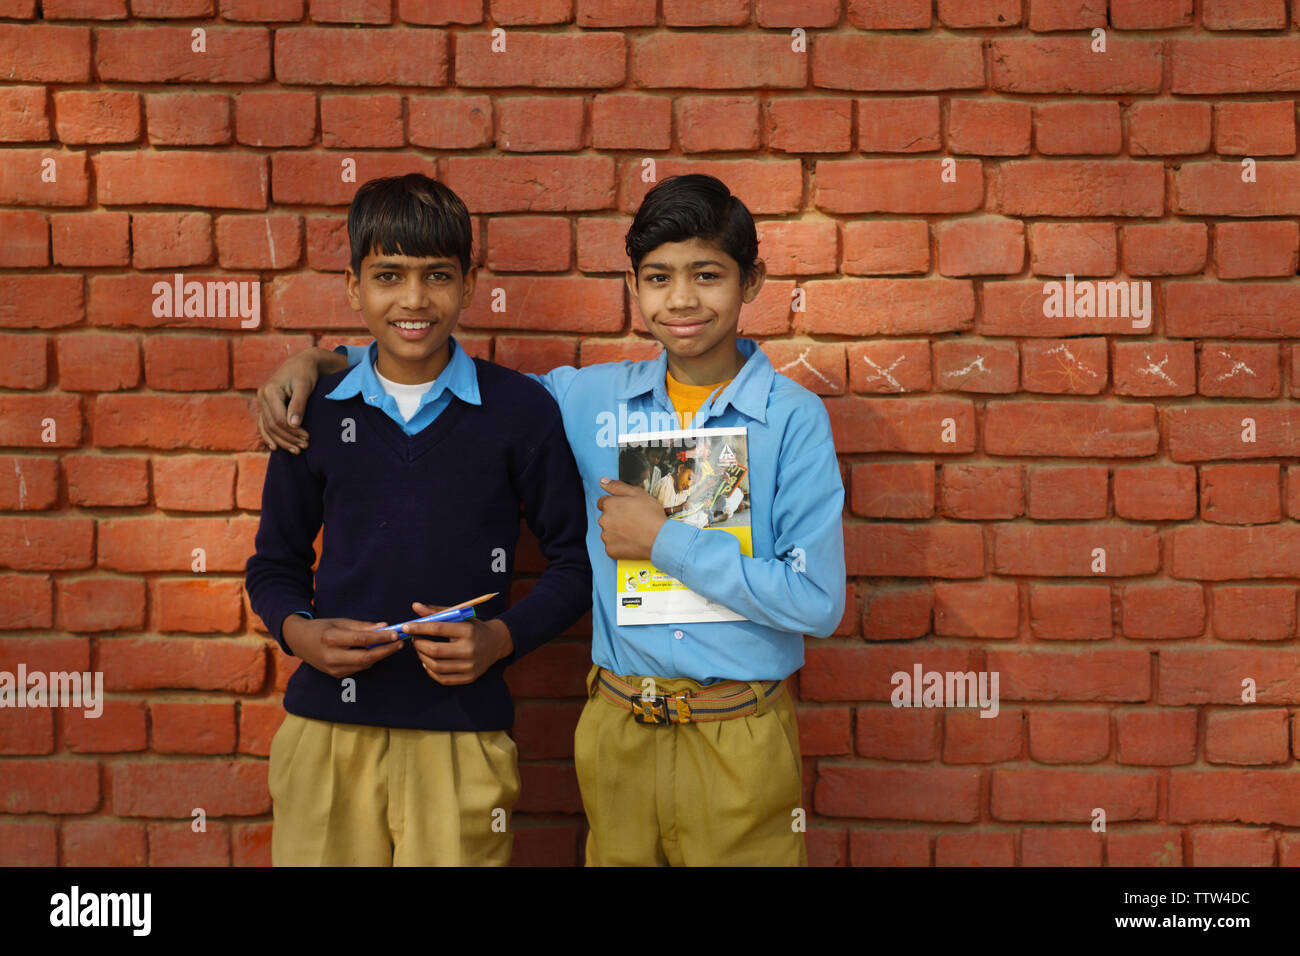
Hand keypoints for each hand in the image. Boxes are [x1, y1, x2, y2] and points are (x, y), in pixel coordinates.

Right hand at [256, 347, 347, 453]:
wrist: (303, 362)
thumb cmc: (306, 373)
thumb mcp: (305, 386)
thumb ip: (299, 404)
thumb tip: (293, 425)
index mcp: (270, 391)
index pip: (279, 419)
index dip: (292, 432)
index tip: (307, 438)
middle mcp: (262, 396)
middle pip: (272, 425)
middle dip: (288, 438)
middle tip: (304, 447)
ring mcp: (262, 401)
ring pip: (267, 427)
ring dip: (281, 441)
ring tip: (296, 450)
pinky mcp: (266, 405)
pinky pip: (264, 424)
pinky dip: (269, 436)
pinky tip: (275, 448)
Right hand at [281, 613, 402, 678]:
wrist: (299, 642)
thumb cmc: (322, 628)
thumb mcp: (340, 622)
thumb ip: (363, 626)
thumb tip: (385, 627)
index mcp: (331, 638)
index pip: (361, 640)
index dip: (380, 637)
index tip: (395, 633)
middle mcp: (331, 656)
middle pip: (365, 657)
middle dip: (385, 651)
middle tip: (399, 643)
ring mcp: (332, 668)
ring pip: (363, 665)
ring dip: (380, 655)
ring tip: (392, 645)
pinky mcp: (335, 675)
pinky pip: (358, 668)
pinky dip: (369, 660)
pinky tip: (376, 652)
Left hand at [404, 602, 514, 685]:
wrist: (496, 643)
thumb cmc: (473, 627)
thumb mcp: (460, 616)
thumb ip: (437, 611)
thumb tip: (415, 607)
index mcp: (468, 630)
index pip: (438, 628)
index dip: (419, 627)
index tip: (406, 626)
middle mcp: (470, 649)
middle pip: (435, 650)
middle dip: (419, 645)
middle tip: (414, 639)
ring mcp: (470, 666)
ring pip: (436, 666)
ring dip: (422, 657)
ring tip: (421, 649)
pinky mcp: (469, 677)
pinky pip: (443, 678)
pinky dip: (430, 670)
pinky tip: (428, 662)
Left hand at [596, 477, 667, 559]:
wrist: (660, 539)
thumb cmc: (651, 515)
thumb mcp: (638, 494)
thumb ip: (617, 486)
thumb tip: (602, 481)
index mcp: (609, 505)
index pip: (603, 502)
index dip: (616, 505)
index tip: (626, 510)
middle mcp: (603, 520)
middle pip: (605, 517)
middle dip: (615, 518)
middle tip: (632, 521)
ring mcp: (606, 536)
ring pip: (608, 532)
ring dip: (616, 531)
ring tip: (633, 532)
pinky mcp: (610, 550)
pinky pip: (612, 546)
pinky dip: (619, 544)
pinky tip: (631, 542)